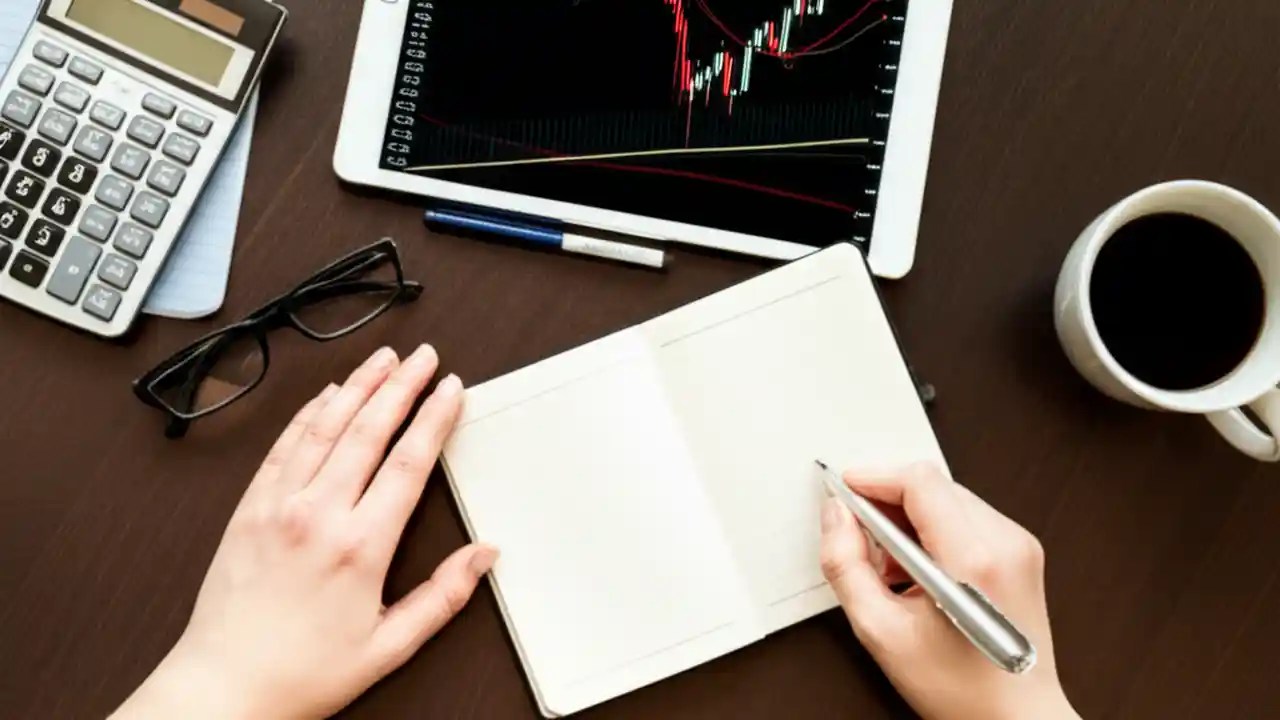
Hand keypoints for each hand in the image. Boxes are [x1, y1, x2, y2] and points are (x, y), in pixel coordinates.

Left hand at [112, 345, 496, 719]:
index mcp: (360, 547)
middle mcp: (318, 516)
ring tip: (382, 359)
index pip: (408, 462)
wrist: (224, 687)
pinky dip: (308, 415)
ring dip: (357, 387)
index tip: (451, 389)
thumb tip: (484, 555)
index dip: (434, 417)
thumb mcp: (390, 646)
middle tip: (424, 357)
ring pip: (324, 428)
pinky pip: (283, 448)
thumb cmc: (304, 673)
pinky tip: (326, 397)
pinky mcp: (248, 510)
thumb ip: (443, 596)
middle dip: (401, 386)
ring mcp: (278, 507)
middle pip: (368, 431)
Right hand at [819, 464, 1079, 719]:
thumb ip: (846, 566)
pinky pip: (967, 517)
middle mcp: (1005, 544)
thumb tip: (836, 518)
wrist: (1015, 718)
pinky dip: (934, 531)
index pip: (920, 482)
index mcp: (973, 560)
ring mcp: (1018, 546)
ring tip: (891, 564)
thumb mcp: (881, 631)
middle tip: (860, 534)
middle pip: (934, 486)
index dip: (875, 478)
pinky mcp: (1020, 552)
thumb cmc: (960, 689)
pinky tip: (919, 569)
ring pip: (949, 498)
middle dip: (889, 501)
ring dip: (910, 518)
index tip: (845, 489)